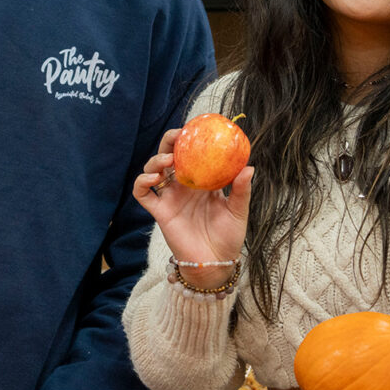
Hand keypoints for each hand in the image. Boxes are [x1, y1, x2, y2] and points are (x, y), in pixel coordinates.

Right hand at [132, 127, 253, 289]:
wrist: (216, 263)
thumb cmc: (229, 236)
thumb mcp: (239, 211)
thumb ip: (241, 190)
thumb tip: (248, 167)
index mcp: (202, 181)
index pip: (193, 153)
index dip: (190, 139)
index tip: (195, 127)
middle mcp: (183, 186)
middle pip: (169, 155)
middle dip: (169, 142)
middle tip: (176, 135)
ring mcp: (170, 197)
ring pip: (153, 170)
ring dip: (155, 160)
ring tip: (167, 161)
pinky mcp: (160, 212)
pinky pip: (143, 194)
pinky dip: (141, 182)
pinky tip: (152, 178)